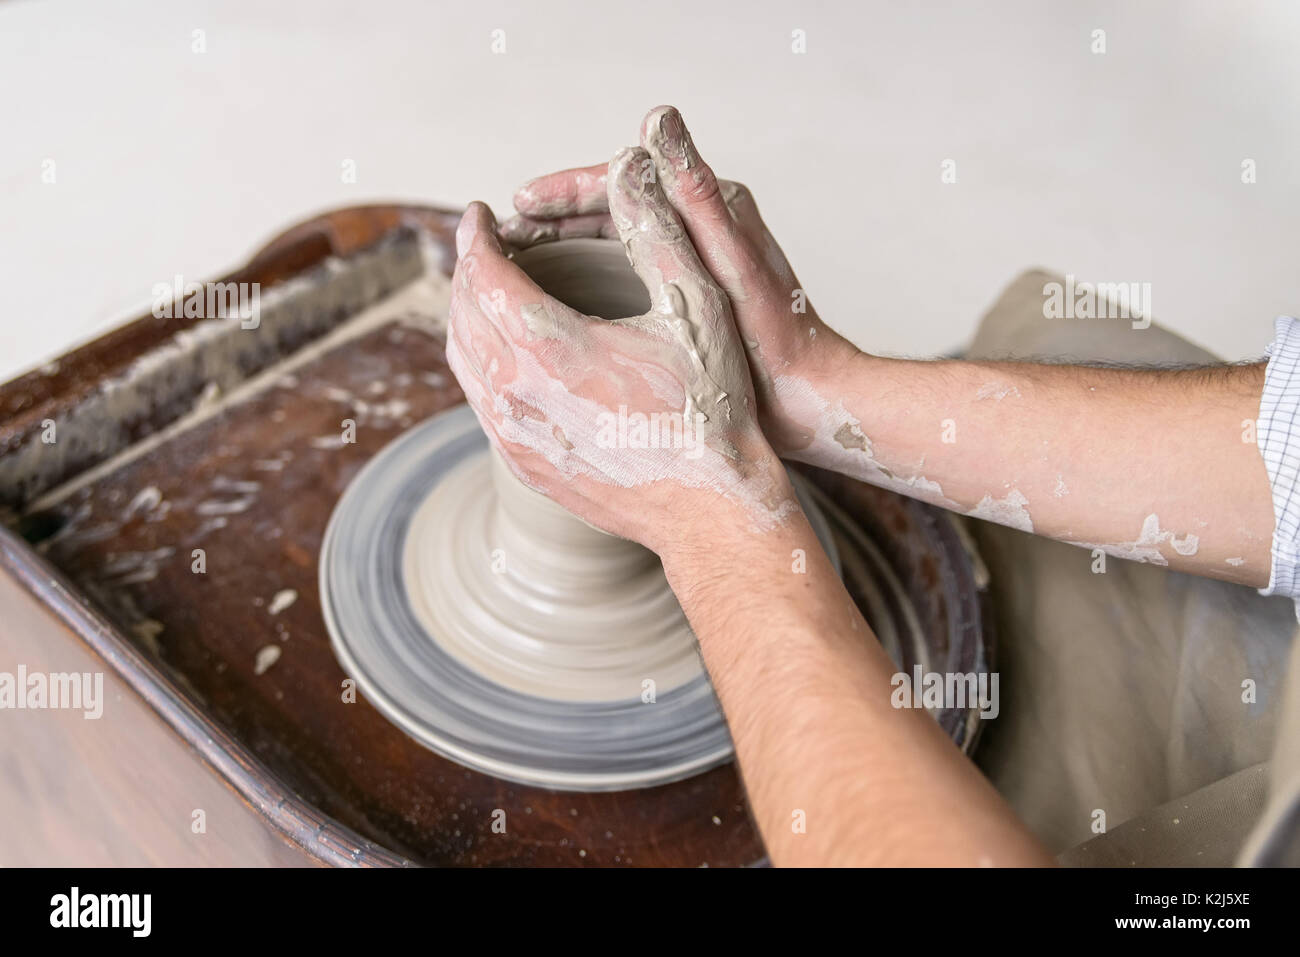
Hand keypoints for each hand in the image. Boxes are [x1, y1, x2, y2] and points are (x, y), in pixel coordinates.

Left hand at [447, 147, 797, 556]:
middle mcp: (516, 391)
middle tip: (482, 246)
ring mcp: (515, 435)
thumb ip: (656, 228)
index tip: (478, 214)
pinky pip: (481, 403)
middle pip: (462, 313)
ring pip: (463, 361)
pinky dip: (480, 364)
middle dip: (467, 271)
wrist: (714, 508)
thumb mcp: (694, 305)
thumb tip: (632, 164)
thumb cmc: (713, 407)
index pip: (481, 271)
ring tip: (488, 292)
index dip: (475, 235)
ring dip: (467, 318)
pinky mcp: (524, 466)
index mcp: (548, 344)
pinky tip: (507, 354)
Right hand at [500, 105, 858, 453]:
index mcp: (711, 206)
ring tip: (512, 273)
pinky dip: (581, 290)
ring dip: (559, 256)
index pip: (621, 181)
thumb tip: (658, 118)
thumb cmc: (775, 340)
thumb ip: (692, 192)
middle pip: (609, 212)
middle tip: (498, 242)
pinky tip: (552, 314)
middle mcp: (700, 226)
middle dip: (550, 224)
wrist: (810, 399)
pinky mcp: (687, 301)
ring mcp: (691, 264)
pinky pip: (619, 283)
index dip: (562, 193)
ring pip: (609, 248)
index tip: (514, 208)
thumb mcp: (726, 262)